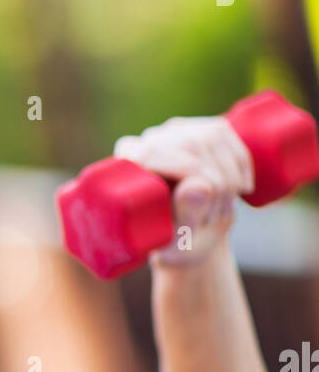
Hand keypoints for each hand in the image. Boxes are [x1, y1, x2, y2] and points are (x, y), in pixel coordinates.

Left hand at [113, 114, 254, 267]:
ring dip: (230, 175)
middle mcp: (146, 141)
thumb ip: (186, 217)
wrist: (189, 238)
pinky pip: (224, 132)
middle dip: (216, 181)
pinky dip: (240, 161)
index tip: (210, 211)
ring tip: (226, 208)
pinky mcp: (198, 128)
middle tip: (218, 217)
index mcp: (128, 165)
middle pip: (189, 143)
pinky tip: (243, 187)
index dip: (193, 174)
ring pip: (211, 136)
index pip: (158, 153)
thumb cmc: (175, 243)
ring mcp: (172, 131)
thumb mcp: (179, 241)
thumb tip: (199, 184)